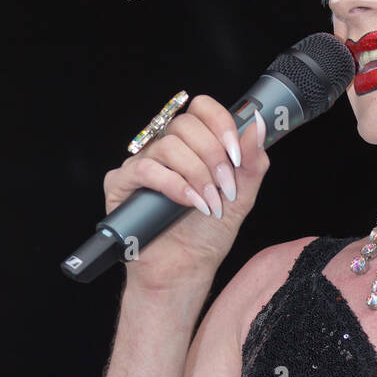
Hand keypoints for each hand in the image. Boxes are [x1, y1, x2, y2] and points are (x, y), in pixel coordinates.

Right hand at [102, 95, 269, 290]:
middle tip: (225, 187)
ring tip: (209, 202)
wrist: (187, 269)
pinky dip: (174, 185)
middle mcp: (165, 148)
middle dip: (213, 156)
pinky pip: (145, 168)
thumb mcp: (242, 194)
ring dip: (196, 174)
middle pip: (185, 124)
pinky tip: (190, 203)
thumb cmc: (209, 232)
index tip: (236, 154)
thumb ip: (252, 159)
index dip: (221, 123)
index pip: (201, 108)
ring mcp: (141, 164)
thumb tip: (256, 124)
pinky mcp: (121, 184)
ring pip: (168, 146)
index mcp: (193, 144)